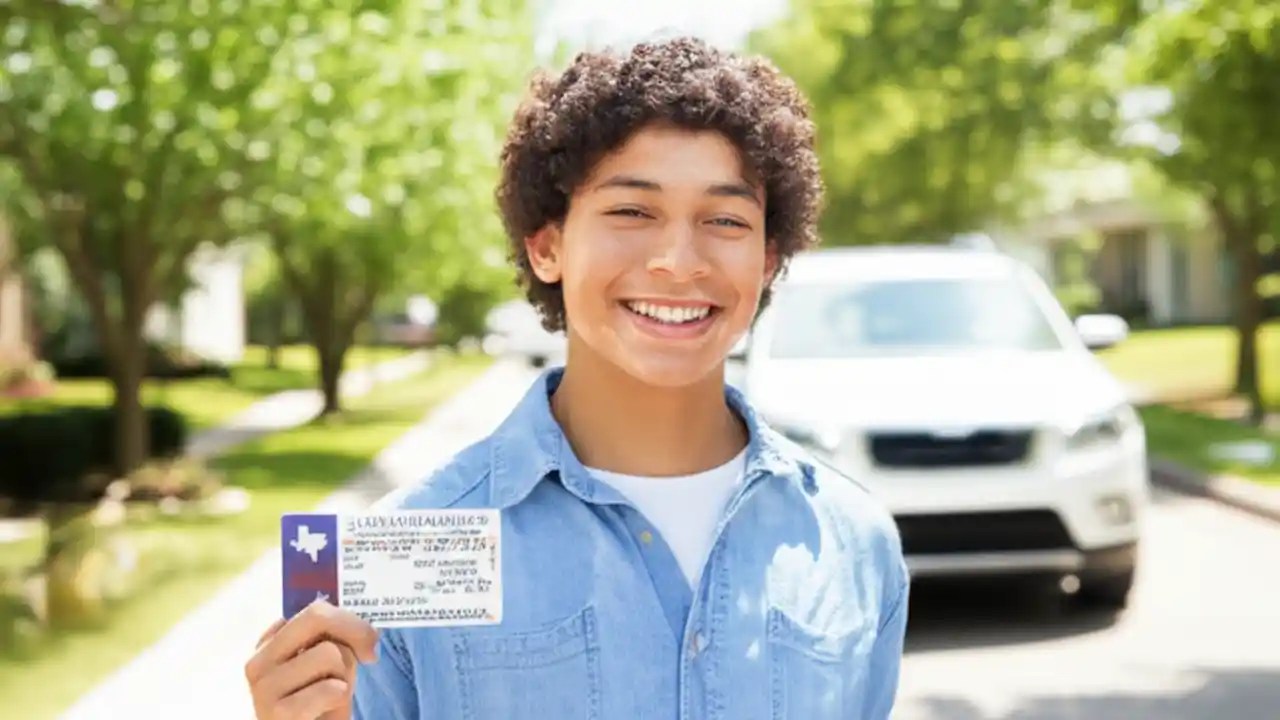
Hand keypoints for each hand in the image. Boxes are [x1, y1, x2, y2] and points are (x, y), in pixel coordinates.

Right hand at [245, 601, 379, 719]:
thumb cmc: (319, 706)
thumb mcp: (325, 667)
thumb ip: (331, 639)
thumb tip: (365, 631)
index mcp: (267, 646)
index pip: (315, 610)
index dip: (349, 619)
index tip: (369, 639)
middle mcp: (258, 662)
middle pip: (317, 618)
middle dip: (353, 633)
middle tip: (370, 655)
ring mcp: (262, 688)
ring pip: (329, 653)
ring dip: (344, 675)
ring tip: (333, 694)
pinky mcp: (276, 713)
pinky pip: (331, 688)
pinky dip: (340, 697)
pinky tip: (326, 711)